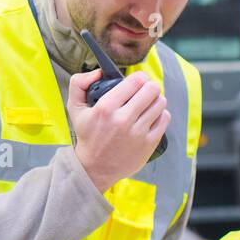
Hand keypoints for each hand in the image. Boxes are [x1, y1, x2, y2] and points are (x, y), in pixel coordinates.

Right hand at [67, 70, 169, 191]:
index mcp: (106, 108)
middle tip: (144, 91)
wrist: (95, 168)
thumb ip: (79, 83)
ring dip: (155, 100)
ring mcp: (138, 133)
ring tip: (148, 103)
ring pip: (160, 103)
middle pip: (152, 89)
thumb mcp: (74, 108)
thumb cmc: (87, 135)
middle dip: (149, 87)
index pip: (136, 81)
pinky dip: (160, 114)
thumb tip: (99, 72)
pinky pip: (164, 119)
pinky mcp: (148, 143)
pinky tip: (150, 117)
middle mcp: (123, 120)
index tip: (136, 81)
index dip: (139, 77)